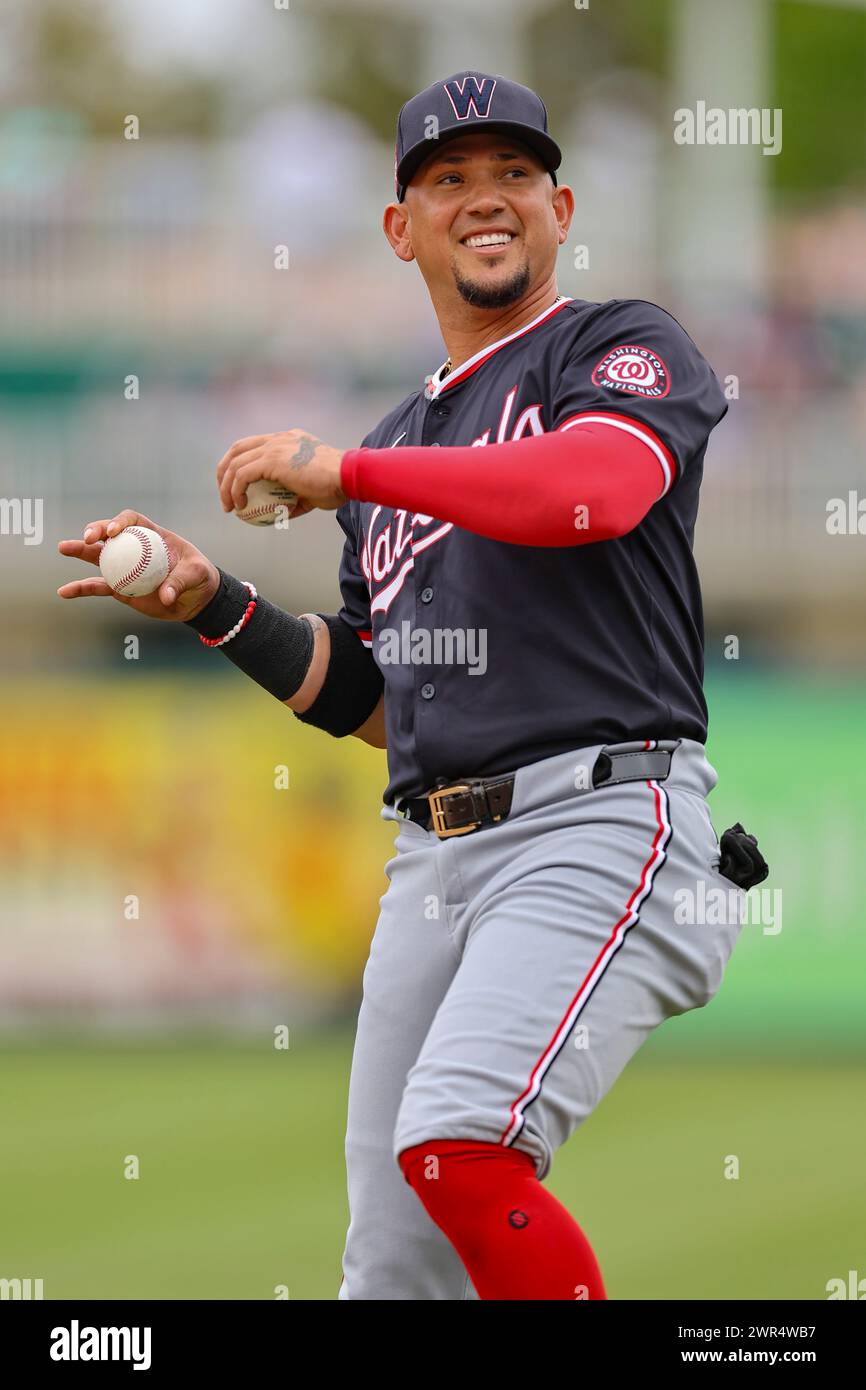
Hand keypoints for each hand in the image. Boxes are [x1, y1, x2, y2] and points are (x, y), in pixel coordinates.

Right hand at [57, 510, 219, 621]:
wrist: (196, 599)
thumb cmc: (199, 577)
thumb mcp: (197, 574)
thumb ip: (181, 581)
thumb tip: (165, 596)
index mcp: (152, 535)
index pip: (133, 520)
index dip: (120, 521)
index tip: (114, 532)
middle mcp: (134, 548)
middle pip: (110, 534)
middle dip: (96, 531)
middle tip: (88, 538)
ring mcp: (125, 567)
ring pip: (99, 557)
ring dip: (80, 551)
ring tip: (63, 548)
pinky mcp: (120, 587)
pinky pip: (98, 586)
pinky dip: (81, 589)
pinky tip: (64, 592)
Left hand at [216, 429, 346, 517]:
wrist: (348, 476)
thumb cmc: (337, 486)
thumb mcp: (311, 491)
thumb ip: (294, 497)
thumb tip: (283, 511)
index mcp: (287, 440)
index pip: (255, 446)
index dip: (240, 464)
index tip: (237, 486)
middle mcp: (278, 439)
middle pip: (238, 448)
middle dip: (224, 471)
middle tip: (225, 495)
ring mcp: (274, 446)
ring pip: (235, 462)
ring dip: (226, 486)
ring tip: (229, 506)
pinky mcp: (272, 459)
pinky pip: (243, 475)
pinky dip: (236, 490)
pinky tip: (240, 506)